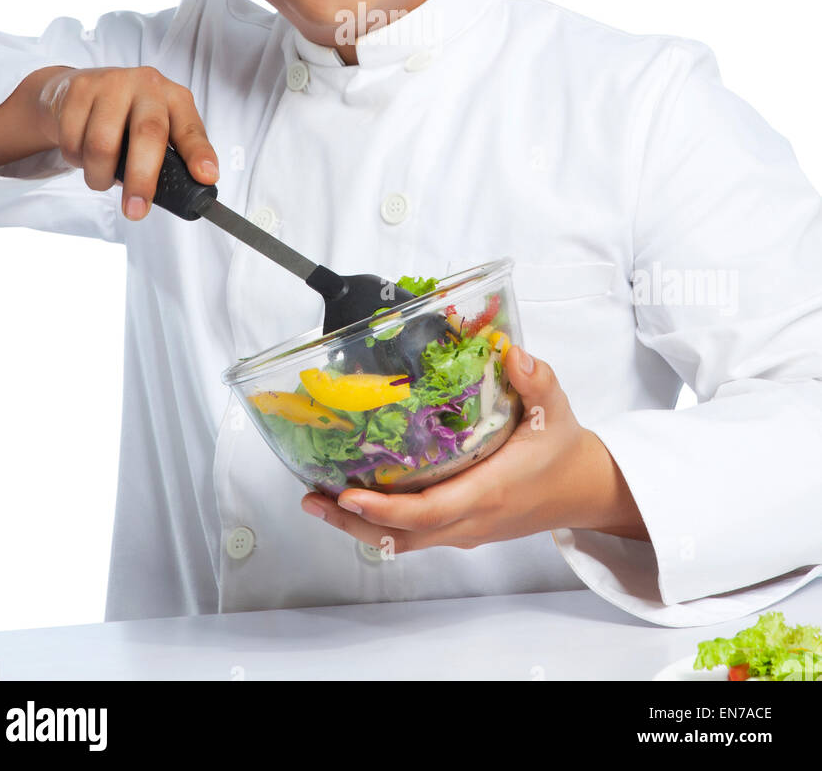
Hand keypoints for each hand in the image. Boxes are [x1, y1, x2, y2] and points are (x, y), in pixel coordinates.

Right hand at [35, 65, 219, 218]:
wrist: (79, 90)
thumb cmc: (125, 118)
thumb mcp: (156, 129)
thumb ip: (169, 158)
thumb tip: (179, 196)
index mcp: (175, 99)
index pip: (191, 129)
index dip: (199, 154)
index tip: (205, 177)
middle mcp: (148, 85)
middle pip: (147, 134)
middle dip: (142, 179)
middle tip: (135, 211)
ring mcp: (112, 83)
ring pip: (102, 144)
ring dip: (99, 175)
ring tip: (101, 177)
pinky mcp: (80, 89)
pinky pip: (74, 140)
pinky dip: (76, 161)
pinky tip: (82, 153)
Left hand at [300, 345, 649, 549]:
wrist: (580, 488)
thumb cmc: (561, 449)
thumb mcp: (554, 408)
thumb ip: (536, 379)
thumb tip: (513, 353)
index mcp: (491, 491)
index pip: (432, 511)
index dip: (387, 510)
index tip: (350, 497)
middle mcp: (472, 519)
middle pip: (404, 536)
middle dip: (354, 522)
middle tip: (313, 497)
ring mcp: (465, 530)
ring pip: (404, 541)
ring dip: (359, 527)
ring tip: (318, 501)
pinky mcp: (461, 530)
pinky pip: (414, 536)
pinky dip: (380, 525)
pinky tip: (353, 504)